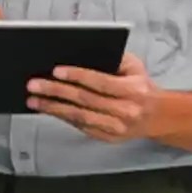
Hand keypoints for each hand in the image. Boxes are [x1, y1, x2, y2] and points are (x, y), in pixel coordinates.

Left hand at [25, 53, 159, 143]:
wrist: (158, 116)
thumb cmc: (141, 86)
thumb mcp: (134, 66)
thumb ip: (113, 58)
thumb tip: (81, 54)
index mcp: (133, 91)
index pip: (100, 82)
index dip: (77, 76)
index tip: (55, 70)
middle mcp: (125, 111)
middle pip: (85, 100)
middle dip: (56, 91)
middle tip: (33, 85)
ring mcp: (116, 128)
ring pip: (79, 117)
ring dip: (53, 108)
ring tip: (33, 100)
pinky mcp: (107, 138)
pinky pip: (80, 126)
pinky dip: (61, 117)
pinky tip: (47, 109)